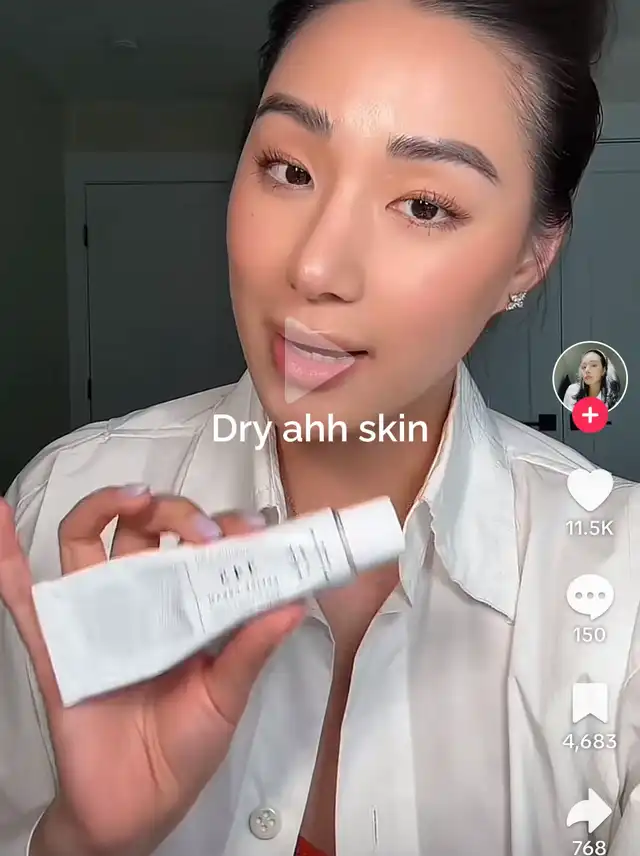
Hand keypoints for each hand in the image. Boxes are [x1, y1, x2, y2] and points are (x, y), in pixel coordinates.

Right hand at [0, 487, 304, 855]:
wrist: (134, 808)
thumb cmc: (184, 748)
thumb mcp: (227, 698)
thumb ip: (251, 651)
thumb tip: (292, 605)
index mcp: (187, 606)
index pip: (200, 545)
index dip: (224, 527)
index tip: (248, 530)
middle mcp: (142, 598)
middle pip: (146, 528)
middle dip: (175, 512)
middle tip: (202, 531)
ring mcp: (96, 614)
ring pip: (89, 538)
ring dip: (107, 506)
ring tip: (135, 498)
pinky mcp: (55, 642)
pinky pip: (21, 594)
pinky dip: (5, 554)